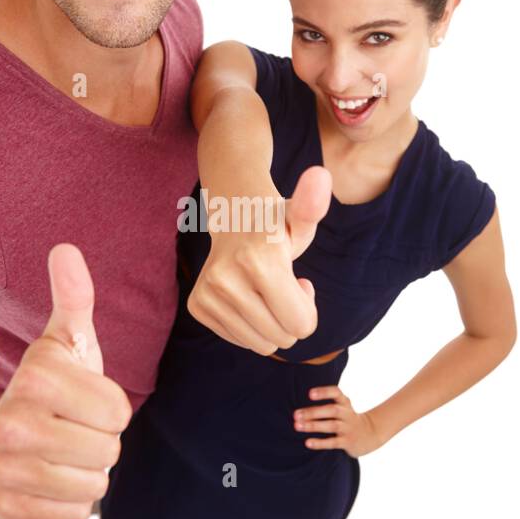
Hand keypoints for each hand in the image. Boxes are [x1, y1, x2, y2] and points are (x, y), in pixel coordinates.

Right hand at [0, 243, 132, 518]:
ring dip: (87, 477)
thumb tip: (66, 249)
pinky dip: (68, 507)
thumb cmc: (41, 396)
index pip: (118, 412)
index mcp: (36, 377)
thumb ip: (73, 301)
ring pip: (94, 486)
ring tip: (59, 459)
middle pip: (109, 451)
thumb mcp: (60, 348)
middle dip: (100, 447)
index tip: (80, 404)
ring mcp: (4, 469)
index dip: (110, 411)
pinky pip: (73, 516)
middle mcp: (12, 422)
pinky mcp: (4, 509)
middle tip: (68, 435)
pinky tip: (46, 487)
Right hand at [186, 165, 332, 353]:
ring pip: (261, 344)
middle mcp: (226, 280)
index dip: (308, 308)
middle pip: (282, 338)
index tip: (301, 282)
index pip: (301, 324)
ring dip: (272, 323)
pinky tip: (249, 296)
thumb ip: (313, 204)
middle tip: (284, 285)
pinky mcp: (198, 305)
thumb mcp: (300, 217)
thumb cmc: (277, 222)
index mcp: (259, 262)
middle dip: (291, 318)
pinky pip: (241, 340)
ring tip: (266, 290)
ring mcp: (207, 294)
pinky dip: (252, 326)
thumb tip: (321, 174)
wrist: (233, 215)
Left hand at [293, 385, 382, 456]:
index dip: (324, 392)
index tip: (310, 394)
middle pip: (332, 410)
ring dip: (313, 426)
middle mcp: (347, 414)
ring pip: (332, 426)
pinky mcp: (348, 442)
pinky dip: (320, 442)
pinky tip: (308, 442)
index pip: (336, 393)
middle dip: (313, 412)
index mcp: (344, 403)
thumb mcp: (342, 407)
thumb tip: (299, 410)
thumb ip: (326, 404)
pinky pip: (333, 442)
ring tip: (297, 426)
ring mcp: (348, 428)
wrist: (371, 434)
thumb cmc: (348, 419)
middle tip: (296, 415)